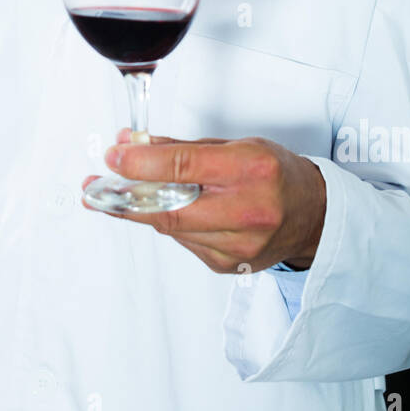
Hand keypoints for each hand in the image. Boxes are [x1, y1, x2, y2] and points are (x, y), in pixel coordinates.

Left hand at [82, 131, 325, 273]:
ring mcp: (238, 246)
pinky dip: (169, 224)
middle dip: (125, 197)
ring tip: (119, 193)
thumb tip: (134, 145)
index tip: (113, 156)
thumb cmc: (278, 174)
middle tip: (96, 187)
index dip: (141, 163)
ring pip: (171, 228)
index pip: (184, 167)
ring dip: (141, 209)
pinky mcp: (227, 266)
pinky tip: (169, 210)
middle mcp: (247, 212)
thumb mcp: (237, 146)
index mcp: (252, 171)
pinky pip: (183, 242)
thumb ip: (184, 147)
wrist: (314, 216)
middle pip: (169, 208)